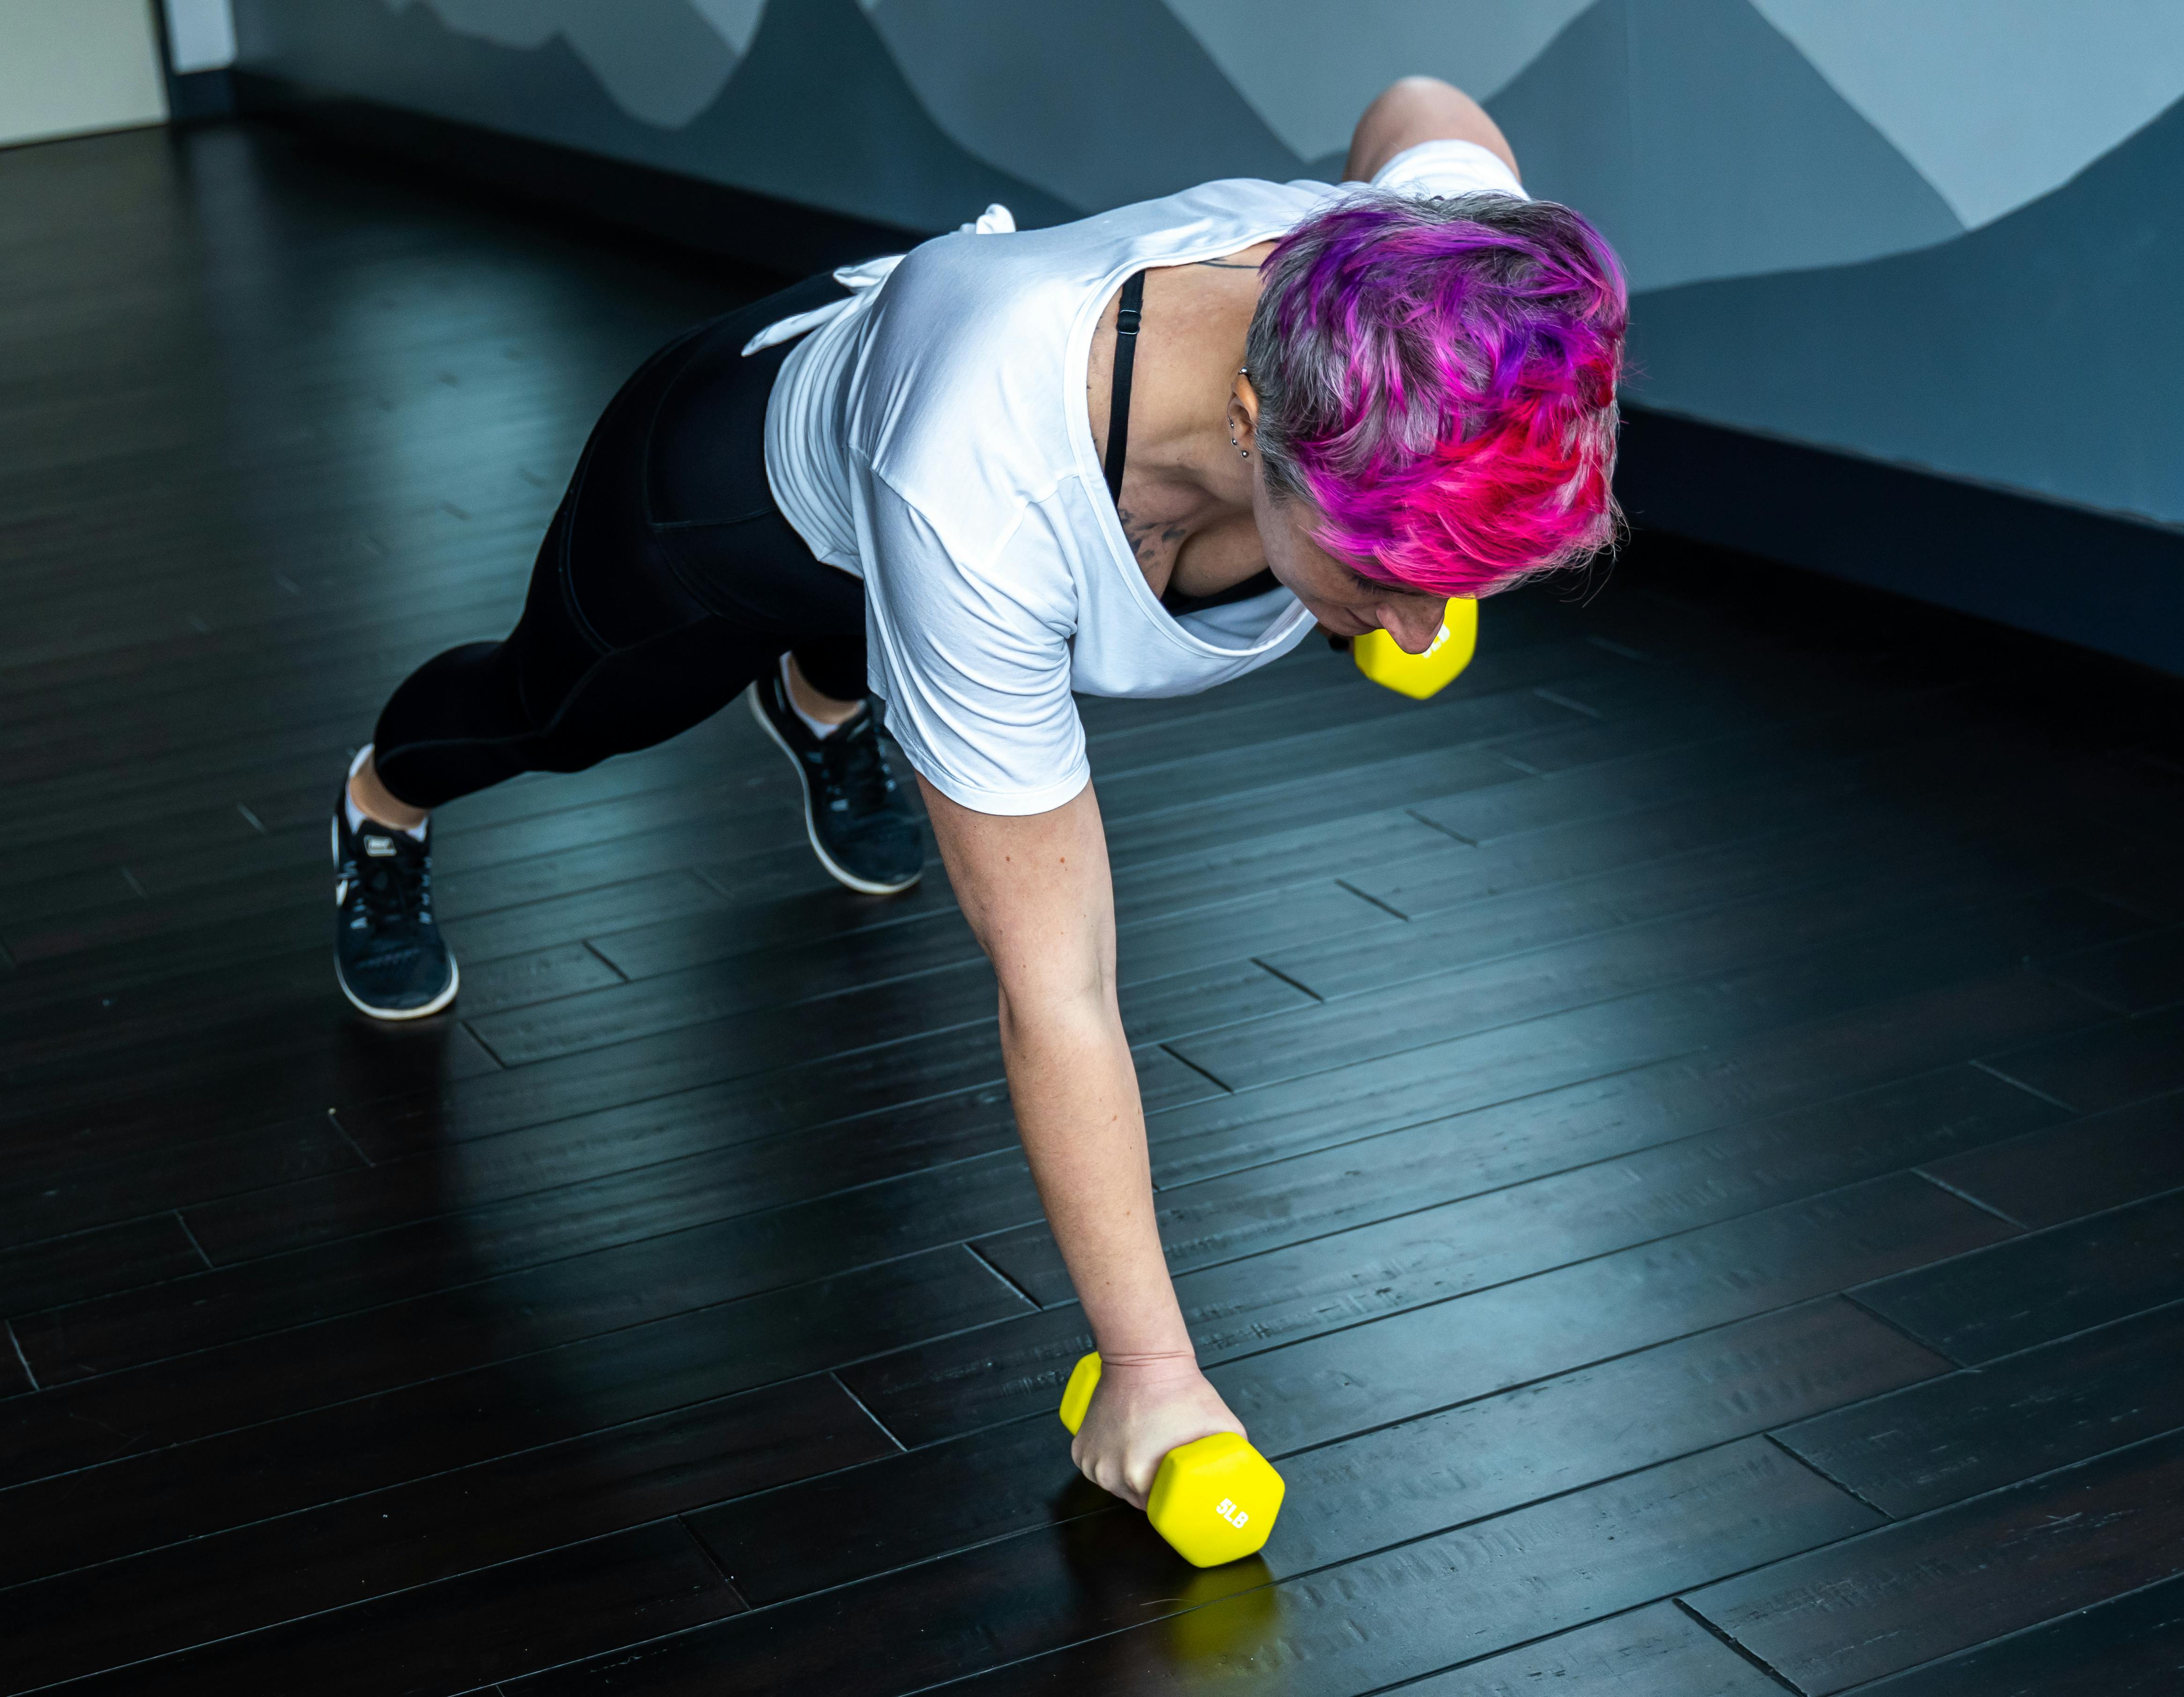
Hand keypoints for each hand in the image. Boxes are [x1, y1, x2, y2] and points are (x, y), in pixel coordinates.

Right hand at [1069, 1353, 1243, 1509]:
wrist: (1144, 1359)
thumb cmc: (1180, 1390)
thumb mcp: (1224, 1427)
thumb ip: (1237, 1457)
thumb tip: (1246, 1476)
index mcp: (1140, 1478)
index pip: (1156, 1510)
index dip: (1169, 1502)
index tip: (1176, 1488)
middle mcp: (1111, 1474)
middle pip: (1135, 1498)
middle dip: (1150, 1487)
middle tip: (1165, 1464)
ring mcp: (1092, 1461)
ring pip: (1114, 1484)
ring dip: (1128, 1475)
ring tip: (1145, 1450)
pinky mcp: (1079, 1447)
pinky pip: (1095, 1467)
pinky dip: (1107, 1462)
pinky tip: (1123, 1446)